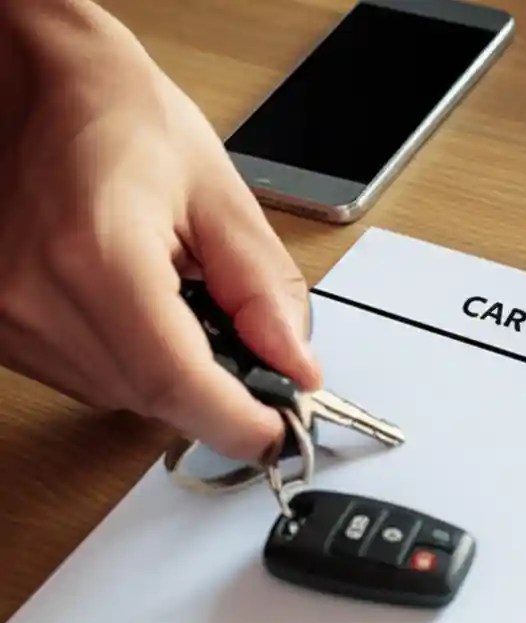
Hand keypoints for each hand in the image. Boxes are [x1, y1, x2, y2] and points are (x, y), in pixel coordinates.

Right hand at [0, 2, 321, 460]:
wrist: (35, 87)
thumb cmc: (121, 118)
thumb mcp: (218, 194)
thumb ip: (262, 289)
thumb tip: (296, 365)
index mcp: (96, 254)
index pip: (175, 380)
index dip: (236, 421)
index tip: (280, 430)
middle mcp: (34, 295)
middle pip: (151, 397)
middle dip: (216, 392)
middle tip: (255, 357)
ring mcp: (5, 316)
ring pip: (118, 396)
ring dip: (171, 374)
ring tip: (185, 301)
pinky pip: (83, 377)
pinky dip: (131, 360)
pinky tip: (142, 306)